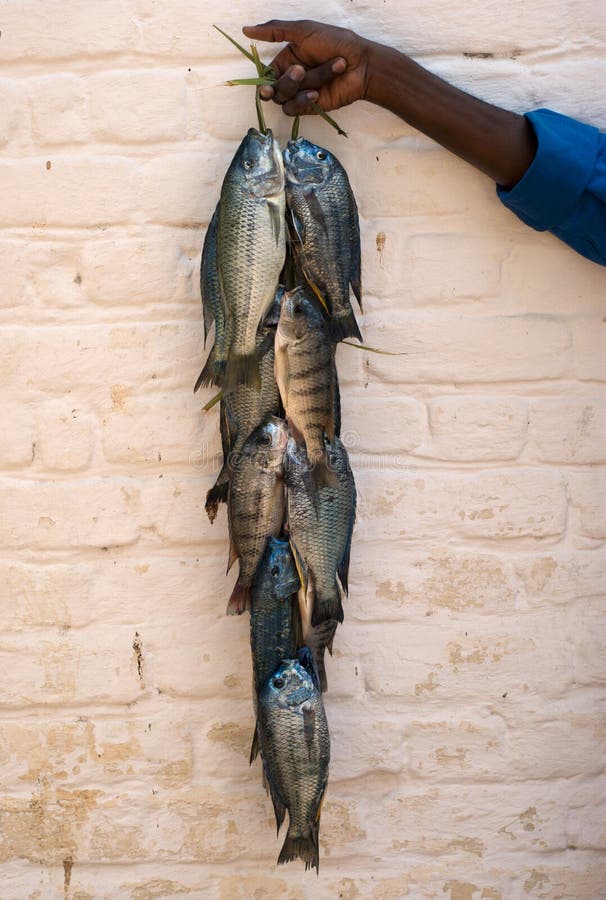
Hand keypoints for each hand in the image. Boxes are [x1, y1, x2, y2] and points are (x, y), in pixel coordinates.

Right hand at [242, 20, 370, 115]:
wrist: (361, 64)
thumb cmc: (336, 43)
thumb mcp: (304, 30)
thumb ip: (275, 31)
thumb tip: (246, 30)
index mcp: (288, 58)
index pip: (266, 74)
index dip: (265, 80)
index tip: (267, 84)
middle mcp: (292, 77)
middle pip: (273, 89)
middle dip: (287, 81)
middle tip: (301, 70)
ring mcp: (301, 93)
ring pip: (283, 98)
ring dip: (301, 87)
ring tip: (324, 74)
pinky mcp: (310, 107)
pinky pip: (294, 109)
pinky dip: (303, 101)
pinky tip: (317, 94)